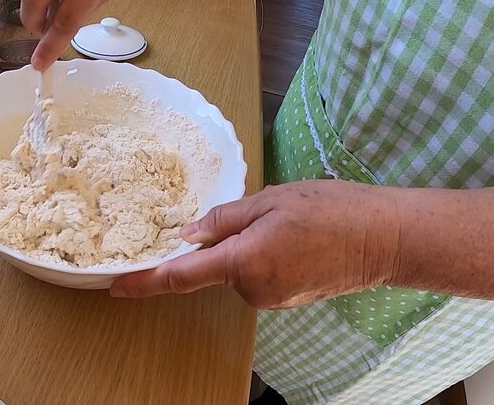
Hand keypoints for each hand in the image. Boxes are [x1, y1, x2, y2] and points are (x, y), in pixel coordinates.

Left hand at [109, 180, 401, 308]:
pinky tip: (295, 241)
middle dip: (223, 240)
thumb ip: (223, 219)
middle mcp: (252, 289)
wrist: (385, 238)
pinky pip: (257, 276)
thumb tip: (187, 234)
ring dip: (246, 247)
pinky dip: (264, 257)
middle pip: (214, 266)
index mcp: (242, 261)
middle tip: (262, 214)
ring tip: (289, 225)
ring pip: (236, 269)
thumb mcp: (270, 200)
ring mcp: (271, 299)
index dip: (144, 283)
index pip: (180, 277)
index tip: (116, 287)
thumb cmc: (331, 211)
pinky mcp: (285, 301)